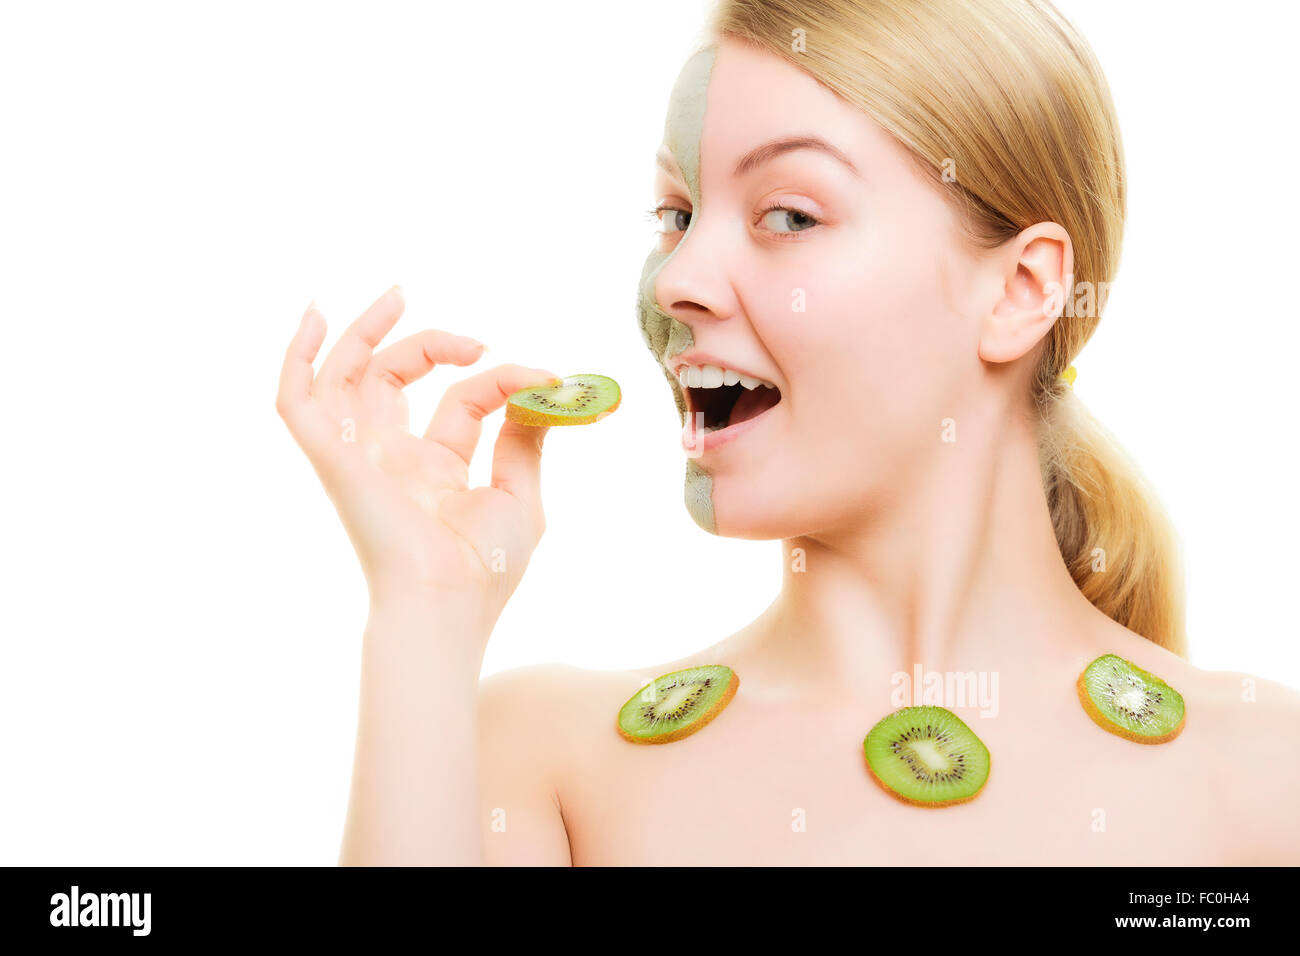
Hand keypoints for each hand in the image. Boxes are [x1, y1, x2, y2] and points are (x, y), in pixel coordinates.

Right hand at [276, 286, 559, 626]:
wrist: (449, 603)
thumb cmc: (485, 568)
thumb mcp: (519, 495)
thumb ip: (524, 443)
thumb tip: (542, 395)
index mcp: (435, 470)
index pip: (464, 400)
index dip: (502, 379)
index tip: (543, 377)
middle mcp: (392, 459)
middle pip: (391, 380)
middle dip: (422, 342)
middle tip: (467, 331)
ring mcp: (360, 457)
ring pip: (343, 379)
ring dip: (362, 332)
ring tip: (396, 295)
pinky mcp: (334, 458)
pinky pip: (297, 403)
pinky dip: (297, 359)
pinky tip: (313, 318)